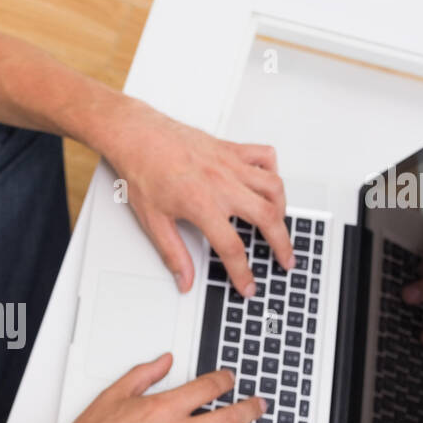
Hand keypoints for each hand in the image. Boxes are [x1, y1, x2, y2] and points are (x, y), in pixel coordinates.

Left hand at [103, 99, 293, 297]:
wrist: (136, 136)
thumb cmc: (141, 171)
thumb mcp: (153, 221)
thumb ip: (173, 253)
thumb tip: (184, 278)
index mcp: (202, 204)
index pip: (232, 247)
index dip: (243, 272)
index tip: (248, 285)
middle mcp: (222, 183)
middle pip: (266, 217)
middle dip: (281, 243)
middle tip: (285, 259)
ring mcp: (230, 164)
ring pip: (273, 186)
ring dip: (282, 209)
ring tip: (280, 225)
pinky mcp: (231, 148)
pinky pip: (265, 156)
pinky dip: (273, 171)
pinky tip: (267, 184)